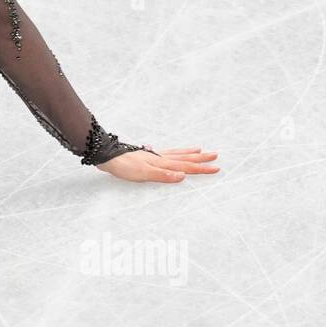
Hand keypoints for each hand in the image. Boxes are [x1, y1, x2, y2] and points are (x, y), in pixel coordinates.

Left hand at [95, 146, 219, 182]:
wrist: (108, 157)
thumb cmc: (125, 167)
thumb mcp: (144, 174)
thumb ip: (164, 176)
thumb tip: (183, 176)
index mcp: (163, 163)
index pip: (187, 167)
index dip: (202, 169)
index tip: (217, 168)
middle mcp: (161, 158)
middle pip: (185, 158)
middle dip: (201, 159)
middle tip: (216, 155)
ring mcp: (154, 155)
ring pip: (177, 154)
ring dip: (189, 153)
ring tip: (200, 150)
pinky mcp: (147, 155)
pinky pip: (167, 153)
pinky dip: (174, 152)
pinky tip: (171, 152)